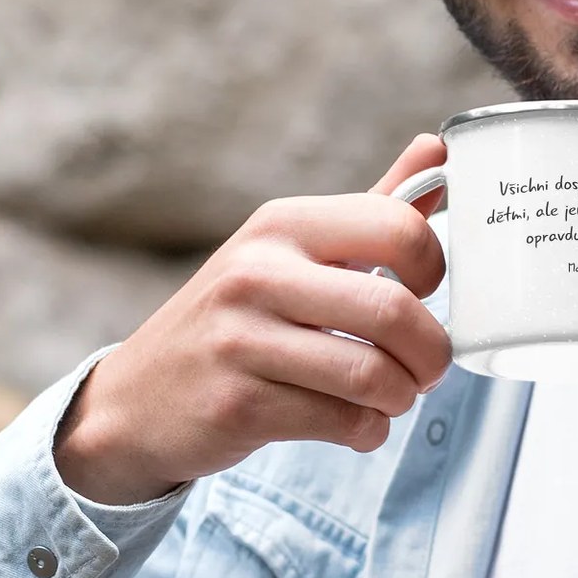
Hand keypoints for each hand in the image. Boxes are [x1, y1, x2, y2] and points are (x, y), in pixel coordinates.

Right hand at [54, 135, 449, 503]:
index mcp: (284, 223)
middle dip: (432, 352)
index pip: (398, 227)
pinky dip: (369, 430)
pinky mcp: (239, 405)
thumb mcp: (297, 248)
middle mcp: (259, 272)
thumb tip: (436, 147)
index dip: (434, 266)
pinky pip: (344, 424)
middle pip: (393, 310)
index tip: (425, 292)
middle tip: (428, 365)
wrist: (140, 396)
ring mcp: (242, 340)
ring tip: (393, 394)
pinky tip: (356, 422)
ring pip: (373, 376)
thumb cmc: (241, 313)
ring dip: (403, 396)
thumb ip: (373, 206)